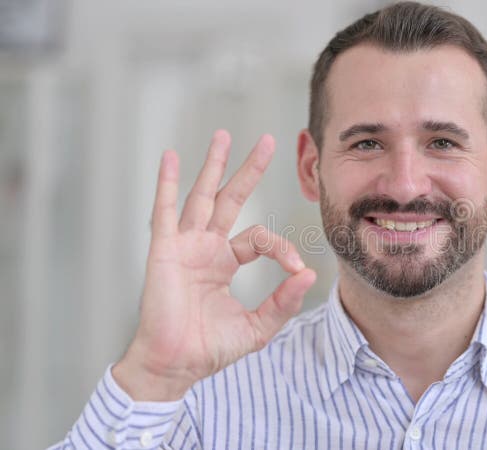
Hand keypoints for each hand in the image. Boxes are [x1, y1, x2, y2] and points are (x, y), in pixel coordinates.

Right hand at [112, 130, 315, 400]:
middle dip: (248, 170)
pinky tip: (172, 158)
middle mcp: (206, 247)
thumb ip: (283, 302)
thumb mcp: (258, 326)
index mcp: (225, 261)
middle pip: (230, 198)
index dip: (281, 247)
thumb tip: (309, 274)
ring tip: (222, 135)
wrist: (175, 365)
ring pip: (202, 196)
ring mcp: (184, 245)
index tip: (296, 267)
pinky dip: (167, 184)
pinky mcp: (164, 251)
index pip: (259, 238)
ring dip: (212, 165)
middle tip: (266, 141)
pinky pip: (165, 212)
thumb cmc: (210, 348)